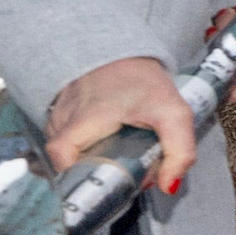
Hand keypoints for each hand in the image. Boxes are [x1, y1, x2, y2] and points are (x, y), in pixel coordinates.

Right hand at [44, 54, 196, 195]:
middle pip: (66, 161)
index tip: (106, 178)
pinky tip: (101, 139)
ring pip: (65, 151)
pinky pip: (64, 140)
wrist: (120, 48)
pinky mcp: (56, 112)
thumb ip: (179, 152)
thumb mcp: (173, 113)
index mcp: (84, 120)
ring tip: (113, 150)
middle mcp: (63, 118)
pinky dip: (82, 146)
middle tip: (121, 166)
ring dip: (88, 157)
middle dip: (93, 170)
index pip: (63, 159)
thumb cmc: (142, 79)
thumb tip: (168, 186)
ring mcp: (56, 113)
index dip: (80, 176)